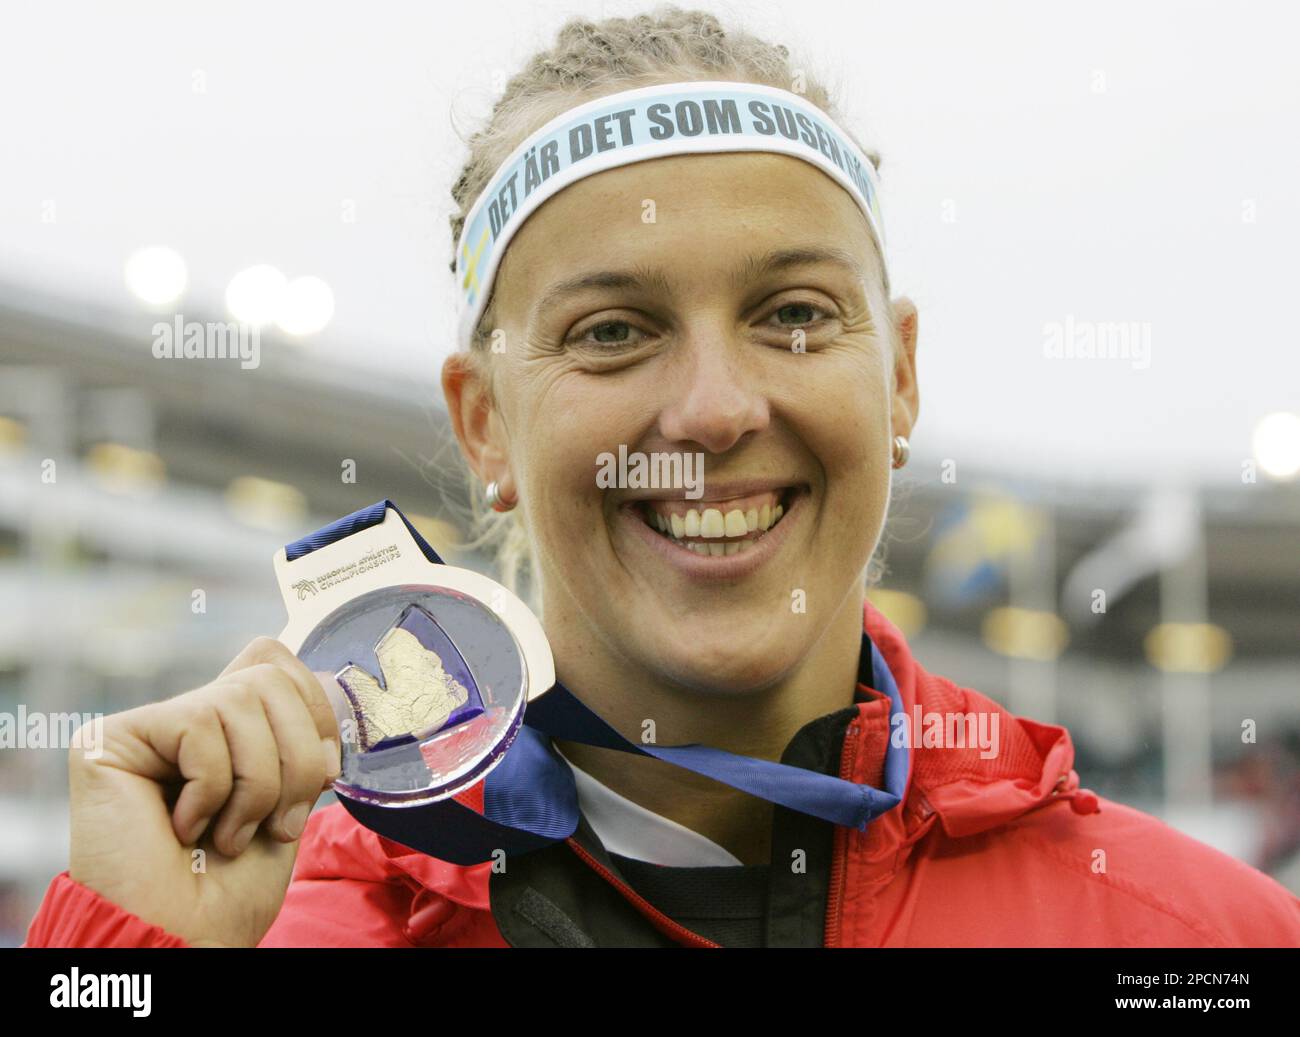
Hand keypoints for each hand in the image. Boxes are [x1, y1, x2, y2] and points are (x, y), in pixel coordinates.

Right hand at [68, 637, 341, 946]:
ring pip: (240, 698)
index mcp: (225, 731)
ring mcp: (145, 728)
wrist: (184, 939)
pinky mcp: (109, 740)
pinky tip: (183, 830)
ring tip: (230, 836)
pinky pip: (199, 723)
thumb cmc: (231, 888)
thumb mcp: (287, 800)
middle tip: (278, 824)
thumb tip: (316, 683)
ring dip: (258, 782)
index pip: (273, 661)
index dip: (313, 705)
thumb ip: (293, 737)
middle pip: (268, 677)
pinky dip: (212, 787)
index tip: (325, 770)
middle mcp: (183, 721)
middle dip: (297, 757)